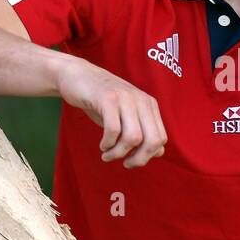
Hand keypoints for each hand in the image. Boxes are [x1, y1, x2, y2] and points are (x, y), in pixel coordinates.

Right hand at [53, 54, 167, 167]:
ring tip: (107, 154)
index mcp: (149, 105)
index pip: (161, 138)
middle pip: (153, 140)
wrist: (78, 76)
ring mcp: (125, 98)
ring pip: (133, 138)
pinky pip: (113, 129)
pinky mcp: (107, 98)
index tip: (131, 159)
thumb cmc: (102, 102)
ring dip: (118, 153)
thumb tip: (158, 153)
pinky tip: (102, 144)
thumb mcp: (126, 117)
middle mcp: (141, 100)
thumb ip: (143, 131)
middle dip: (138, 159)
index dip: (148, 155)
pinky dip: (108, 143)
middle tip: (124, 163)